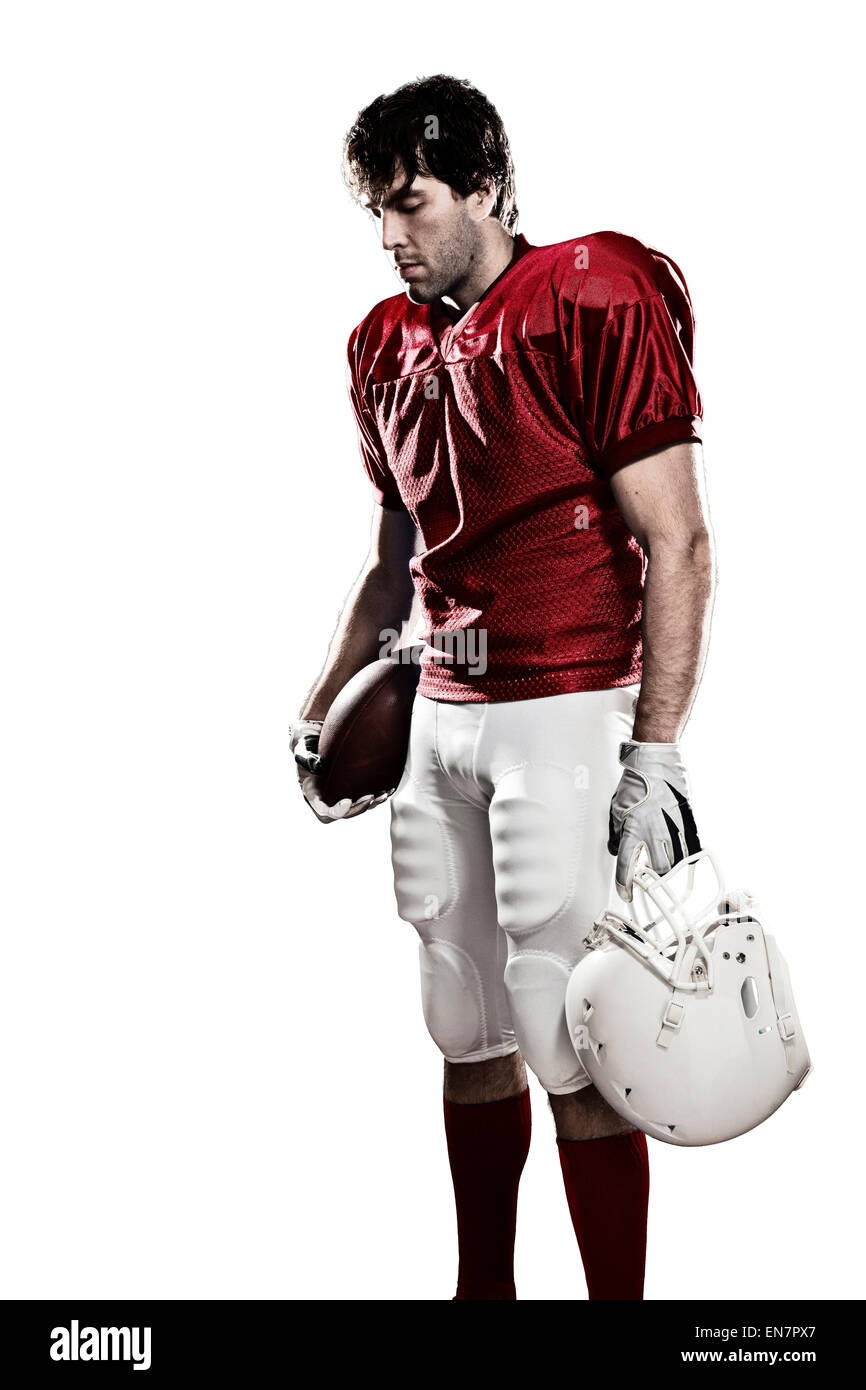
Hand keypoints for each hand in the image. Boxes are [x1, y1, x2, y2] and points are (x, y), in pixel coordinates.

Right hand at [289, 718, 393, 823]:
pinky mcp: (351, 789)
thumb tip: (320, 766)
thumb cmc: (306, 743)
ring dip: (372, 804)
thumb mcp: (301, 747)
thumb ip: (306, 757)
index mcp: (312, 794)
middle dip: (359, 808)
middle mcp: (327, 798)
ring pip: (357, 808)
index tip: (348, 801)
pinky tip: (388, 790)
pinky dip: (377, 797)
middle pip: (345, 813)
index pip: (325, 811)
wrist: (315, 738)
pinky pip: (365, 799)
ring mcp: (339, 795)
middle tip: (371, 796)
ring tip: (383, 794)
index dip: (337, 811)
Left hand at [608, 740, 701, 898]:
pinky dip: (685, 855)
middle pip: (657, 869)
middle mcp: (653, 833)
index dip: (625, 885)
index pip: (626, 866)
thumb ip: (614, 834)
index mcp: (633, 831)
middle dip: (652, 875)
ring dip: (668, 866)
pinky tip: (681, 856)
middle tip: (648, 872)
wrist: (655, 763)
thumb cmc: (635, 784)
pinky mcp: (687, 822)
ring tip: (662, 861)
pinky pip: (690, 848)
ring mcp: (673, 828)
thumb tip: (615, 850)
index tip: (627, 894)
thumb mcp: (615, 809)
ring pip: (675, 861)